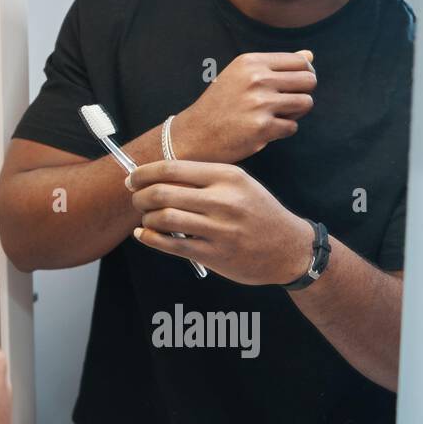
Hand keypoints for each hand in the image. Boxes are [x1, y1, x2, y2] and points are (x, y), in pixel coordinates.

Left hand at [128, 160, 315, 285]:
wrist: (290, 248)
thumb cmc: (259, 212)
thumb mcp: (239, 183)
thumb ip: (203, 178)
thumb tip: (157, 175)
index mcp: (227, 176)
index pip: (172, 168)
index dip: (144, 173)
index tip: (132, 178)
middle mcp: (223, 200)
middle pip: (163, 192)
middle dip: (140, 196)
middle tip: (136, 198)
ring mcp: (219, 229)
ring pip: (164, 218)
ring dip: (146, 217)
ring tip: (146, 217)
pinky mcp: (215, 254)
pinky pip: (171, 244)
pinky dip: (150, 238)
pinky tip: (145, 234)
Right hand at [171, 51, 315, 162]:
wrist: (194, 134)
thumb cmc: (221, 104)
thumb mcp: (240, 76)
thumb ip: (275, 65)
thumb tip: (310, 55)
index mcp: (251, 62)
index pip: (300, 62)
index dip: (304, 75)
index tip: (294, 86)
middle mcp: (256, 79)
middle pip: (309, 80)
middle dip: (303, 93)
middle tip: (287, 103)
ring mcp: (260, 103)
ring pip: (306, 103)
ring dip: (295, 113)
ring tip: (276, 116)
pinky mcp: (262, 127)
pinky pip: (292, 127)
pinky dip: (282, 131)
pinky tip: (264, 130)